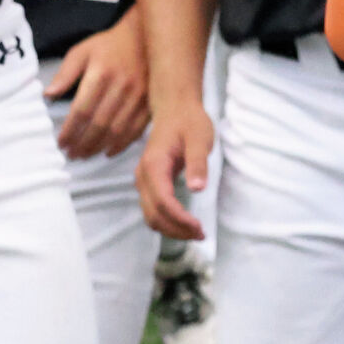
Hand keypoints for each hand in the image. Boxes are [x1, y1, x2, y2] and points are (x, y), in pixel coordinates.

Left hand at [48, 8, 149, 159]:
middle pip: (98, 124)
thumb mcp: (82, 51)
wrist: (145, 35)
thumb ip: (65, 74)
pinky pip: (136, 129)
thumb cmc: (110, 45)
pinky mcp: (151, 101)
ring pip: (117, 130)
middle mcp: (121, 86)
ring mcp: (139, 95)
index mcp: (101, 74)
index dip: (70, 131)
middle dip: (82, 144)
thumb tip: (48, 95)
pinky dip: (122, 144)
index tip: (61, 143)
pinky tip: (109, 151)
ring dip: (99, 147)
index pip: (82, 111)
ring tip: (85, 155)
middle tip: (71, 154)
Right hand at [135, 96, 213, 238]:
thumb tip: (197, 188)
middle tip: (201, 235)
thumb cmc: (189, 121)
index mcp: (154, 165)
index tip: (199, 228)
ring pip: (150, 215)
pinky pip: (152, 209)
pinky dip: (166, 221)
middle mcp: (143, 176)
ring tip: (195, 233)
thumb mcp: (200, 138)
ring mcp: (143, 180)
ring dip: (170, 228)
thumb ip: (198, 163)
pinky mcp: (148, 182)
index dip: (179, 219)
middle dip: (176, 229)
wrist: (175, 108)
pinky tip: (184, 223)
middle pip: (153, 214)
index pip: (163, 202)